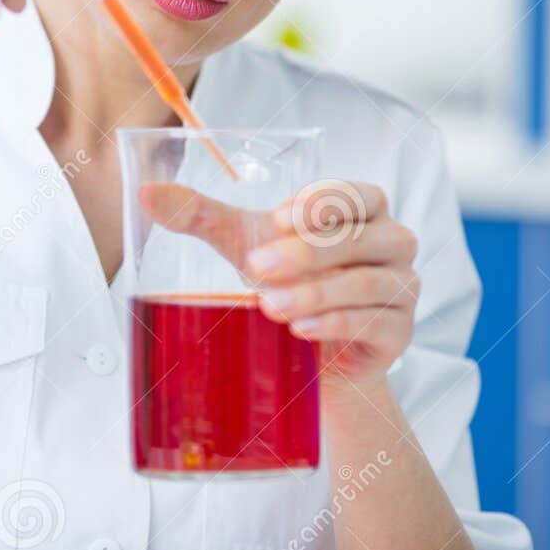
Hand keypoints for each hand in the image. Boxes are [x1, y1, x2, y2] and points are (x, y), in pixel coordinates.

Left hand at [138, 180, 418, 382]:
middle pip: (366, 237)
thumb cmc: (283, 281)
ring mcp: (402, 289)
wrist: (307, 355)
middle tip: (257, 268)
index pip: (360, 193)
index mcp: (363, 210)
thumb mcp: (241, 243)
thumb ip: (200, 215)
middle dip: (310, 252)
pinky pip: (378, 323)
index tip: (277, 219)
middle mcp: (392, 244)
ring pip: (371, 282)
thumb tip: (146, 193)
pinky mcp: (400, 333)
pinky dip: (338, 325)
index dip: (324, 203)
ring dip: (318, 293)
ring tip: (270, 305)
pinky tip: (301, 331)